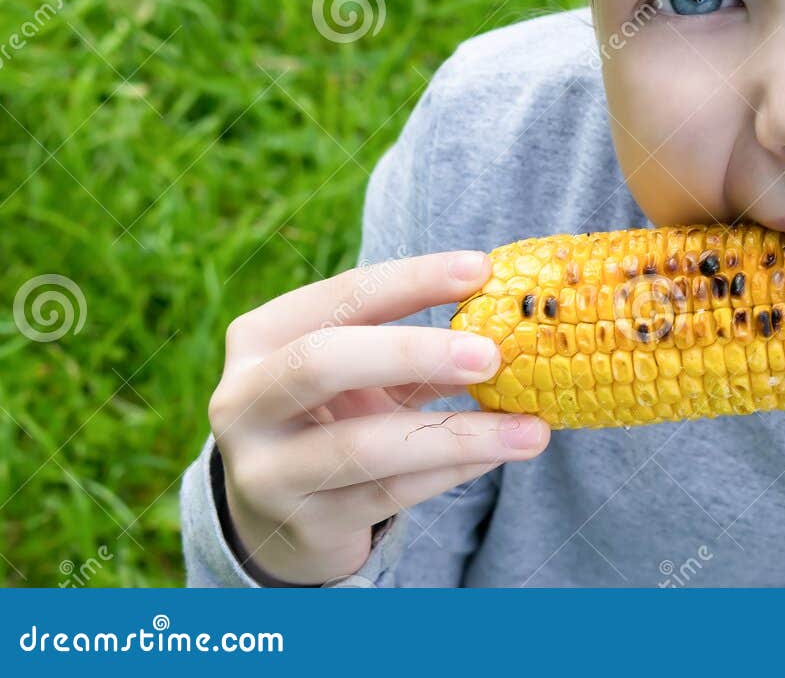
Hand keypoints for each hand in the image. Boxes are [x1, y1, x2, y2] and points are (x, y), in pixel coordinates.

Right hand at [207, 250, 549, 584]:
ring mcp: (265, 469)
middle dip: (413, 352)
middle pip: (323, 362)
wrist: (278, 517)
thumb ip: (416, 348)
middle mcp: (245, 400)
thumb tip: (512, 321)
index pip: (340, 296)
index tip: (481, 270)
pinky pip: (390, 493)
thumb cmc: (335, 417)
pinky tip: (497, 454)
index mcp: (260, 338)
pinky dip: (452, 471)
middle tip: (492, 355)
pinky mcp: (302, 523)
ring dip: (459, 435)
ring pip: (364, 445)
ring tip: (531, 430)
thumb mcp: (360, 373)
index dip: (411, 280)